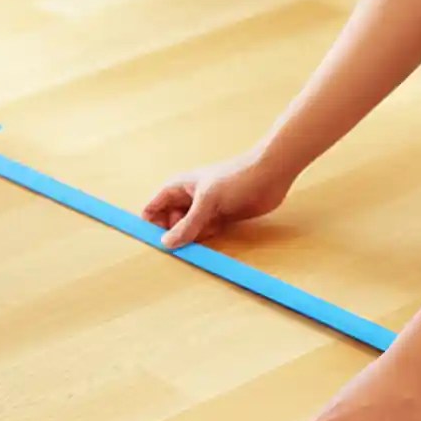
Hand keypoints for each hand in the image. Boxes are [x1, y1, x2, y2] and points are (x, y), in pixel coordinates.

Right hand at [141, 152, 292, 248]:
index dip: (150, 225)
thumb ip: (187, 225)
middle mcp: (187, 199)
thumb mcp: (208, 202)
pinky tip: (215, 235)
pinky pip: (204, 234)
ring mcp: (203, 210)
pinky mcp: (219, 218)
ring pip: (187, 230)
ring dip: (191, 239)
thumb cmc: (237, 178)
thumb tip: (166, 243)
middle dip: (172, 236)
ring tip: (203, 236)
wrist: (270, 175)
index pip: (152, 209)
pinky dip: (205, 240)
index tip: (154, 242)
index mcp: (178, 188)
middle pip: (168, 223)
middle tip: (181, 246)